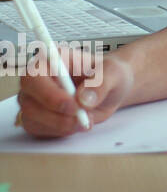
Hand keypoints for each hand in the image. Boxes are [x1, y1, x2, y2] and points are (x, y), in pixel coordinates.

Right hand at [16, 45, 133, 136]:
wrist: (111, 88)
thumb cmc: (109, 74)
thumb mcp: (113, 73)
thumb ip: (100, 83)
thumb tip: (83, 100)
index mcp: (51, 60)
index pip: (33, 77)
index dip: (48, 94)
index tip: (72, 104)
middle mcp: (37, 79)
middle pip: (28, 102)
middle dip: (56, 115)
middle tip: (82, 117)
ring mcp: (35, 99)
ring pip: (31, 119)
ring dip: (60, 125)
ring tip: (86, 120)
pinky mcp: (38, 116)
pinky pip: (38, 129)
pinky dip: (59, 131)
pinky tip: (77, 124)